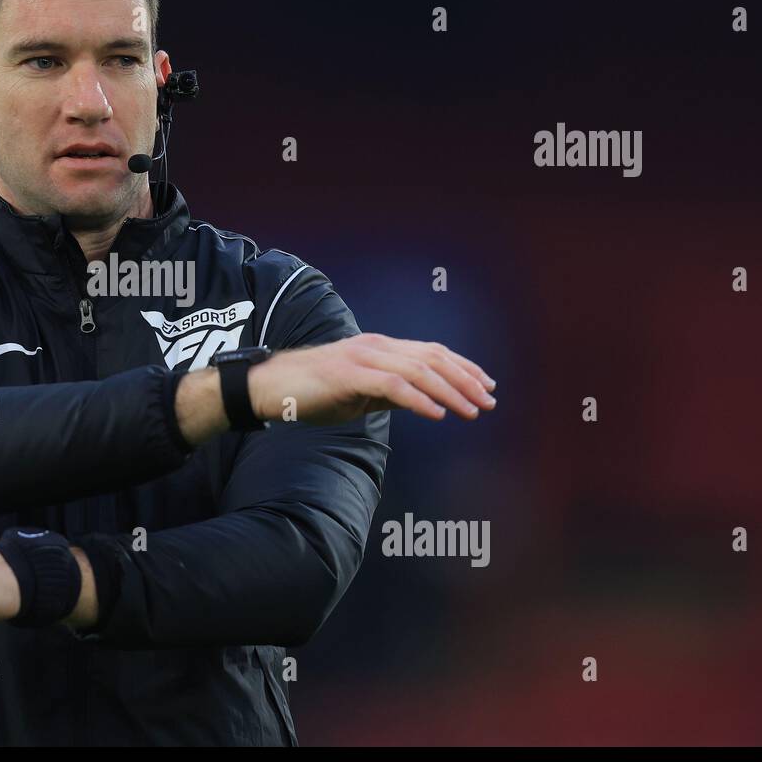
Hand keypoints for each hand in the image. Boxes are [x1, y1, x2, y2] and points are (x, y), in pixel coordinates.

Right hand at [248, 333, 496, 425]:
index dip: (463, 367)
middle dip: (466, 380)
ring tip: (471, 411)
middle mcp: (376, 346)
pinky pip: (393, 387)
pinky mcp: (350, 375)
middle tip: (489, 401)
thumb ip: (391, 392)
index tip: (486, 385)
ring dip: (450, 392)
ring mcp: (363, 358)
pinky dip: (419, 400)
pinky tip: (437, 415)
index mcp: (380, 347)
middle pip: (432, 358)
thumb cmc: (313, 391)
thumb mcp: (361, 391)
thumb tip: (424, 401)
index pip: (431, 352)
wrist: (272, 386)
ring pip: (418, 371)